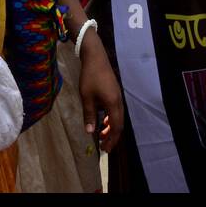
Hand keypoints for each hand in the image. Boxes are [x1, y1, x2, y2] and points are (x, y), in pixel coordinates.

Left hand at [78, 33, 124, 152]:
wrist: (95, 57)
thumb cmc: (90, 77)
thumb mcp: (86, 97)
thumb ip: (89, 115)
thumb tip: (90, 132)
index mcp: (113, 104)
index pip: (116, 127)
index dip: (111, 140)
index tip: (105, 149)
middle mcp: (119, 101)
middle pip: (119, 124)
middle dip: (112, 136)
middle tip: (104, 146)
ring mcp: (118, 96)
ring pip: (118, 117)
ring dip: (111, 128)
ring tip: (102, 135)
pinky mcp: (114, 93)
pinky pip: (115, 110)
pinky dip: (111, 119)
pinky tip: (103, 121)